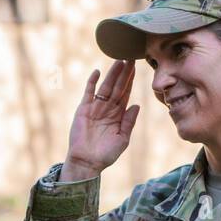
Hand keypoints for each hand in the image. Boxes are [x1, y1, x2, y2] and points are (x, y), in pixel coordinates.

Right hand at [60, 60, 141, 181]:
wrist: (87, 162)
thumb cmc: (106, 154)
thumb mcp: (122, 139)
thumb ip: (129, 122)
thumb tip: (137, 105)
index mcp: (117, 115)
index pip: (125, 94)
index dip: (130, 81)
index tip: (136, 68)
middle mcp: (107, 109)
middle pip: (117, 87)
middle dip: (124, 73)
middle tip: (131, 58)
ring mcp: (95, 108)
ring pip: (105, 87)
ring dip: (111, 74)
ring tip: (119, 61)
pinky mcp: (83, 109)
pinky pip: (88, 93)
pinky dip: (91, 83)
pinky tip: (97, 72)